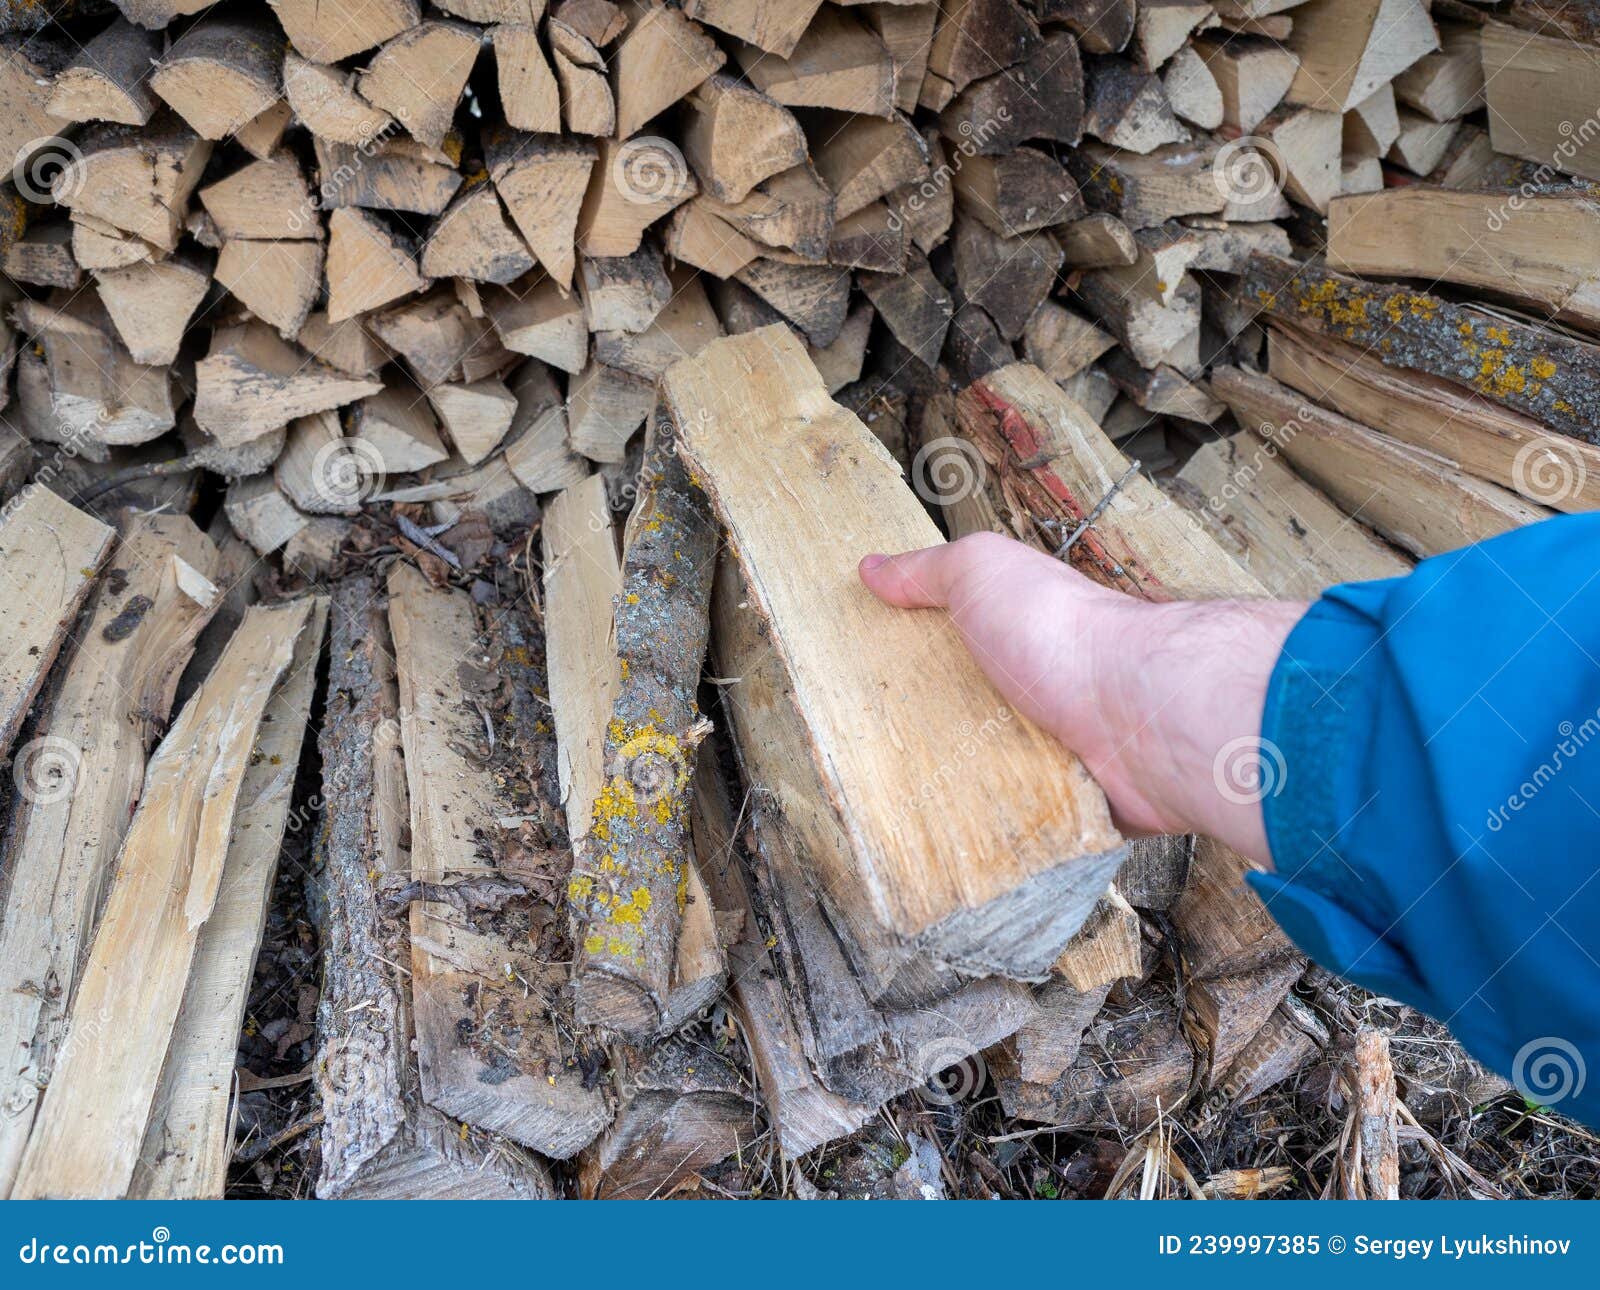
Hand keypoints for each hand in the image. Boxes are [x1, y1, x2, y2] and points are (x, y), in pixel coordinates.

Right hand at [859, 532, 1306, 865]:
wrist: (1140, 714)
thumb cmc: (1061, 631)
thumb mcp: (981, 572)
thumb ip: (928, 569)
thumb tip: (872, 566)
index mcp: (1023, 632)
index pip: (960, 645)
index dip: (915, 660)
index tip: (863, 683)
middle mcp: (1045, 687)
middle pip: (970, 713)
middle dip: (927, 731)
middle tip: (868, 752)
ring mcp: (1063, 747)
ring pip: (994, 772)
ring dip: (958, 785)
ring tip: (894, 805)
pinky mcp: (1077, 802)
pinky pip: (1024, 822)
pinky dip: (996, 830)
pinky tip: (951, 838)